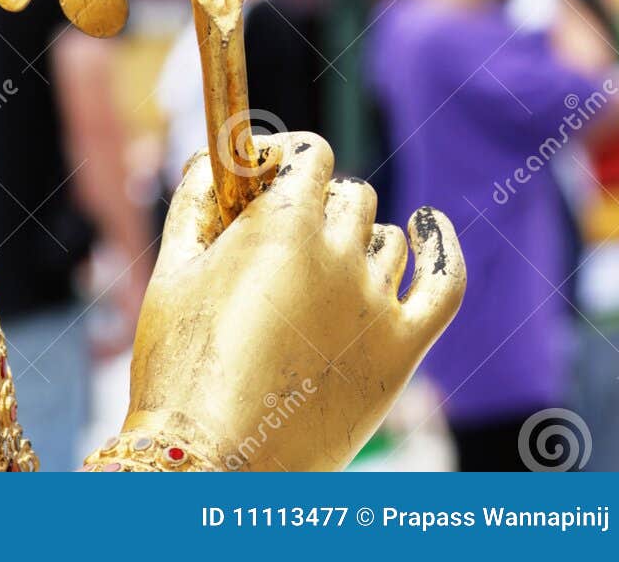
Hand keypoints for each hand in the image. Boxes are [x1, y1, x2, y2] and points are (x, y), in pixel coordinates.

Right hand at [123, 134, 464, 470]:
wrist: (215, 465)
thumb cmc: (180, 368)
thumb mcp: (173, 269)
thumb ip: (196, 199)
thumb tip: (215, 159)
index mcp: (283, 224)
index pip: (310, 154)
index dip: (288, 159)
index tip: (266, 178)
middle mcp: (337, 253)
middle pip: (348, 196)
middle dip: (316, 206)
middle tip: (281, 245)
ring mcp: (374, 303)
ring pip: (387, 240)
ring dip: (358, 242)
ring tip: (322, 274)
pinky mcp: (400, 351)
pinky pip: (445, 284)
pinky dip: (443, 248)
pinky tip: (432, 225)